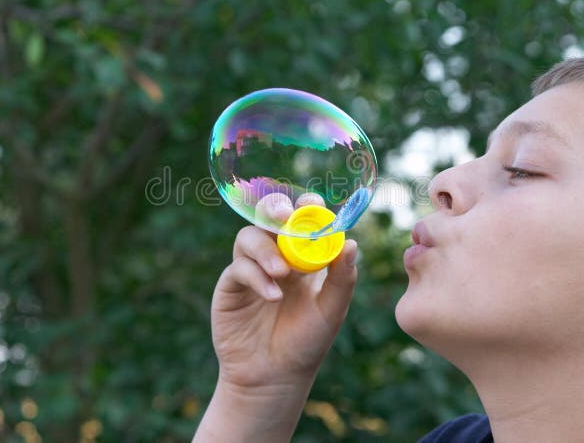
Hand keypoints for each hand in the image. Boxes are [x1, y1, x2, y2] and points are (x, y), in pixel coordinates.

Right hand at [212, 192, 357, 389]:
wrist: (274, 376)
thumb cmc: (307, 342)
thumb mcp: (332, 310)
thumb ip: (342, 278)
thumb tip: (351, 243)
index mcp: (303, 256)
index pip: (302, 220)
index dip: (307, 208)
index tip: (313, 206)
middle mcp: (276, 255)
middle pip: (269, 218)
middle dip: (275, 209)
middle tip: (285, 217)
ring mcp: (251, 268)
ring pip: (249, 237)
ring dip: (266, 249)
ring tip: (283, 273)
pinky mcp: (231, 285)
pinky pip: (239, 268)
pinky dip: (257, 277)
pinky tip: (273, 296)